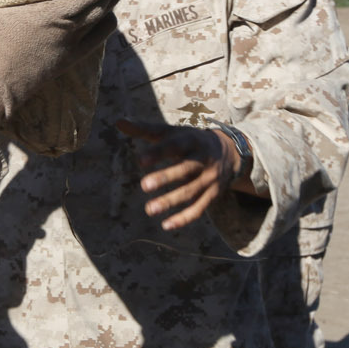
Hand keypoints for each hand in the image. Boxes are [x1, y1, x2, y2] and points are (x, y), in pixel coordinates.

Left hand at [118, 119, 243, 230]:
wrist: (230, 152)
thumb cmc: (190, 141)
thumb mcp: (172, 132)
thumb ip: (145, 129)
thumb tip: (118, 122)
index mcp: (192, 140)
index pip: (175, 145)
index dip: (158, 153)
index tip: (140, 161)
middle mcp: (203, 159)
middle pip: (185, 169)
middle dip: (166, 177)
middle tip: (144, 185)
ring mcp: (210, 178)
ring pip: (191, 191)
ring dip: (170, 201)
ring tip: (149, 209)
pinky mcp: (213, 194)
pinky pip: (199, 208)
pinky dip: (184, 218)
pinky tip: (166, 225)